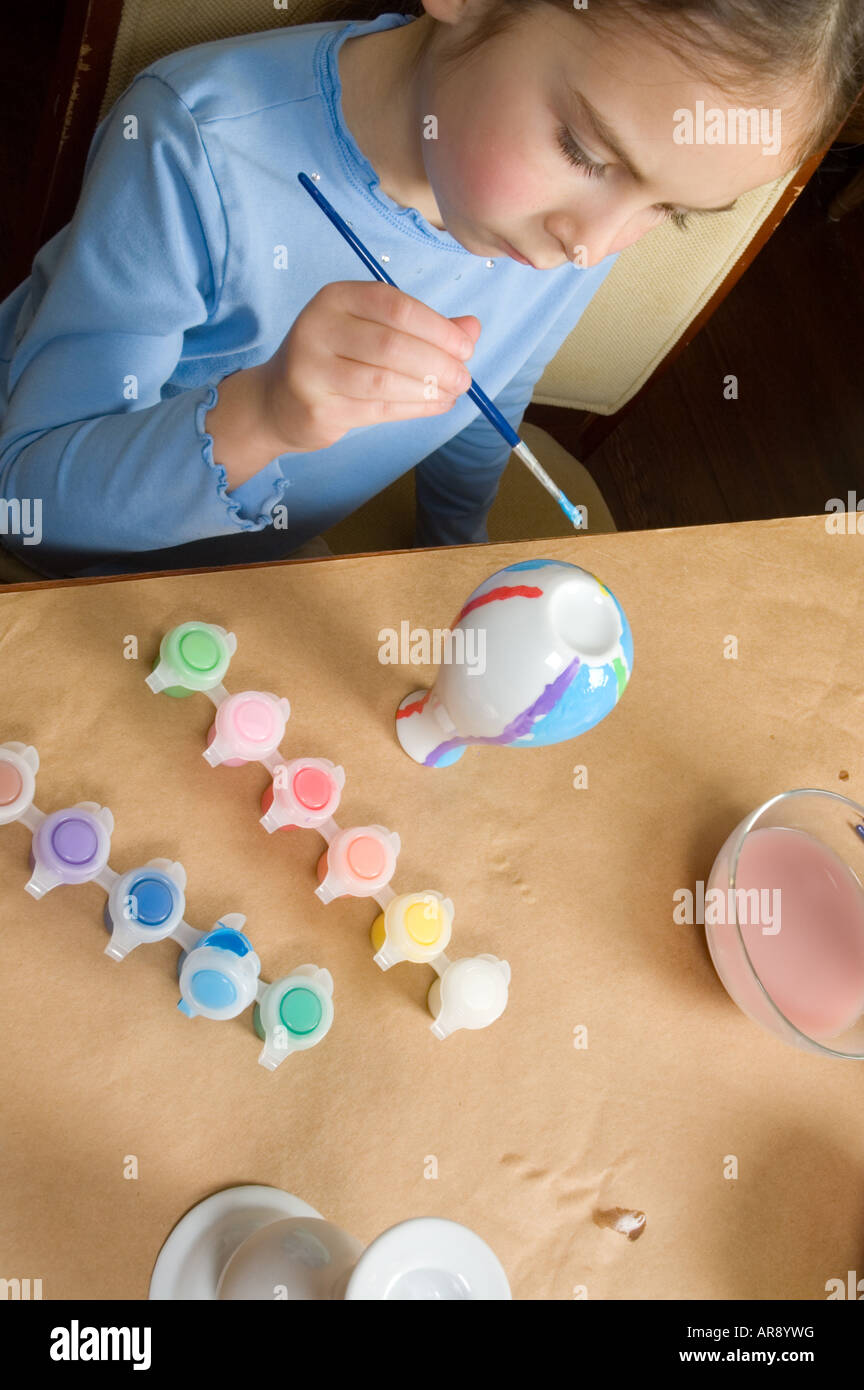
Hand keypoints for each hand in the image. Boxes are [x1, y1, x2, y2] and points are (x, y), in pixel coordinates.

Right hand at [257, 281, 480, 452]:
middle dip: (437, 363)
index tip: (465, 348)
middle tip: (464, 378)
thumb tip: (472, 328)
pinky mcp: (317, 407)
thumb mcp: (373, 330)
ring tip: (453, 393)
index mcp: (336, 298)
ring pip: (384, 379)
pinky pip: (377, 408)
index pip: (395, 306)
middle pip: (391, 344)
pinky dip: (414, 408)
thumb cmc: (336, 359)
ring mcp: (313, 369)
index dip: (437, 328)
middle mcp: (319, 327)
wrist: (278, 401)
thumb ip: (422, 327)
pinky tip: (436, 406)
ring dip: (428, 389)